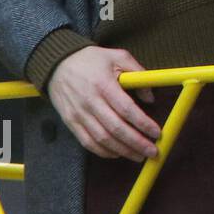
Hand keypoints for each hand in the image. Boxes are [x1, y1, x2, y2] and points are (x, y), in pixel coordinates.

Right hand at [47, 45, 160, 161]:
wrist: (57, 64)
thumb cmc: (91, 60)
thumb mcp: (118, 56)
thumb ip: (138, 73)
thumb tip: (150, 97)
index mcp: (103, 84)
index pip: (126, 109)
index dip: (143, 123)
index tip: (156, 133)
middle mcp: (90, 102)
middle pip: (116, 129)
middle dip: (137, 143)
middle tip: (153, 151)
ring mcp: (78, 114)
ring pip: (102, 139)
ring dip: (123, 151)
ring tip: (139, 156)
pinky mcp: (70, 122)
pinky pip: (88, 142)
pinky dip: (104, 151)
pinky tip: (118, 154)